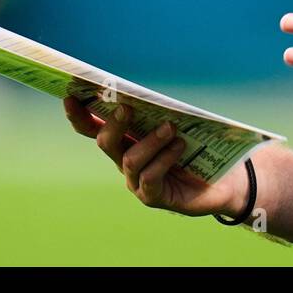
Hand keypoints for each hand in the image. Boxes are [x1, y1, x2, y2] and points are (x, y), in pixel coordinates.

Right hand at [63, 98, 247, 217]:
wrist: (221, 183)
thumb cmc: (197, 149)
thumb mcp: (178, 126)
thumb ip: (160, 113)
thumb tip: (151, 96)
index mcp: (126, 140)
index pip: (94, 128)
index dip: (80, 115)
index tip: (70, 96)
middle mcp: (125, 161)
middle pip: (106, 142)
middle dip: (114, 123)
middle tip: (128, 107)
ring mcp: (137, 182)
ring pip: (129, 160)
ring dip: (149, 140)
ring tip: (170, 127)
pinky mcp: (154, 197)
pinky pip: (150, 178)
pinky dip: (164, 159)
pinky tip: (179, 147)